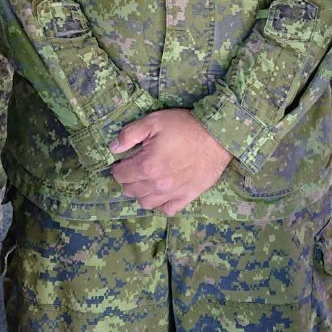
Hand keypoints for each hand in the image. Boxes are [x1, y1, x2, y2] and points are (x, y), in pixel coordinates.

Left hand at [109, 109, 231, 215]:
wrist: (218, 135)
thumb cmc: (185, 126)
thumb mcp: (154, 121)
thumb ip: (129, 134)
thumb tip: (113, 148)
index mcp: (146, 166)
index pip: (119, 175)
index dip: (119, 166)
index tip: (124, 160)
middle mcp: (157, 184)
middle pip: (130, 191)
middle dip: (128, 179)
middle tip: (136, 168)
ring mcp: (172, 193)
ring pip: (146, 203)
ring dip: (142, 193)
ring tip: (147, 181)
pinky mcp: (187, 197)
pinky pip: (167, 210)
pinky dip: (161, 204)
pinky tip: (163, 192)